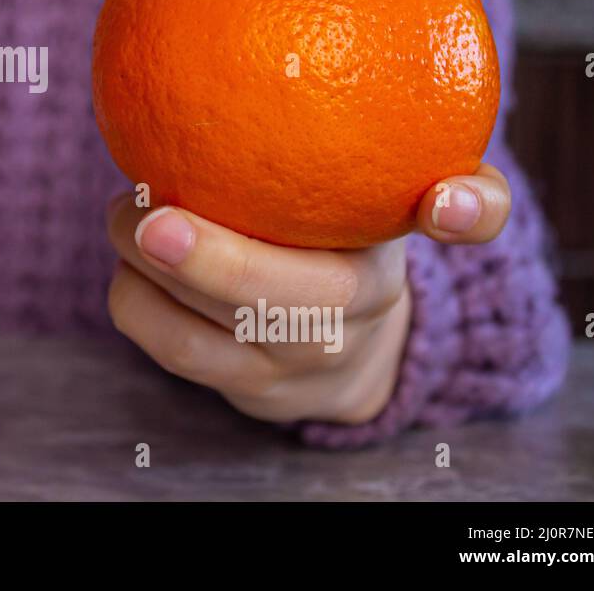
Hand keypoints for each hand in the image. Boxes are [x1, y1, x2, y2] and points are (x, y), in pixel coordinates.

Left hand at [105, 166, 511, 423]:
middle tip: (139, 206)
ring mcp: (273, 378)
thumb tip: (456, 203)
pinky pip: (166, 351)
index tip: (198, 222)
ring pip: (189, 341)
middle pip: (252, 312)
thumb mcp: (424, 217)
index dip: (255, 260)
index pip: (336, 282)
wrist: (358, 354)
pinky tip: (131, 257)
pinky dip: (134, 299)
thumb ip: (470, 200)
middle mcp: (324, 343)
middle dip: (189, 260)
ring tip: (123, 218)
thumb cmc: (368, 249)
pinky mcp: (230, 393)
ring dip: (140, 277)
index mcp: (369, 288)